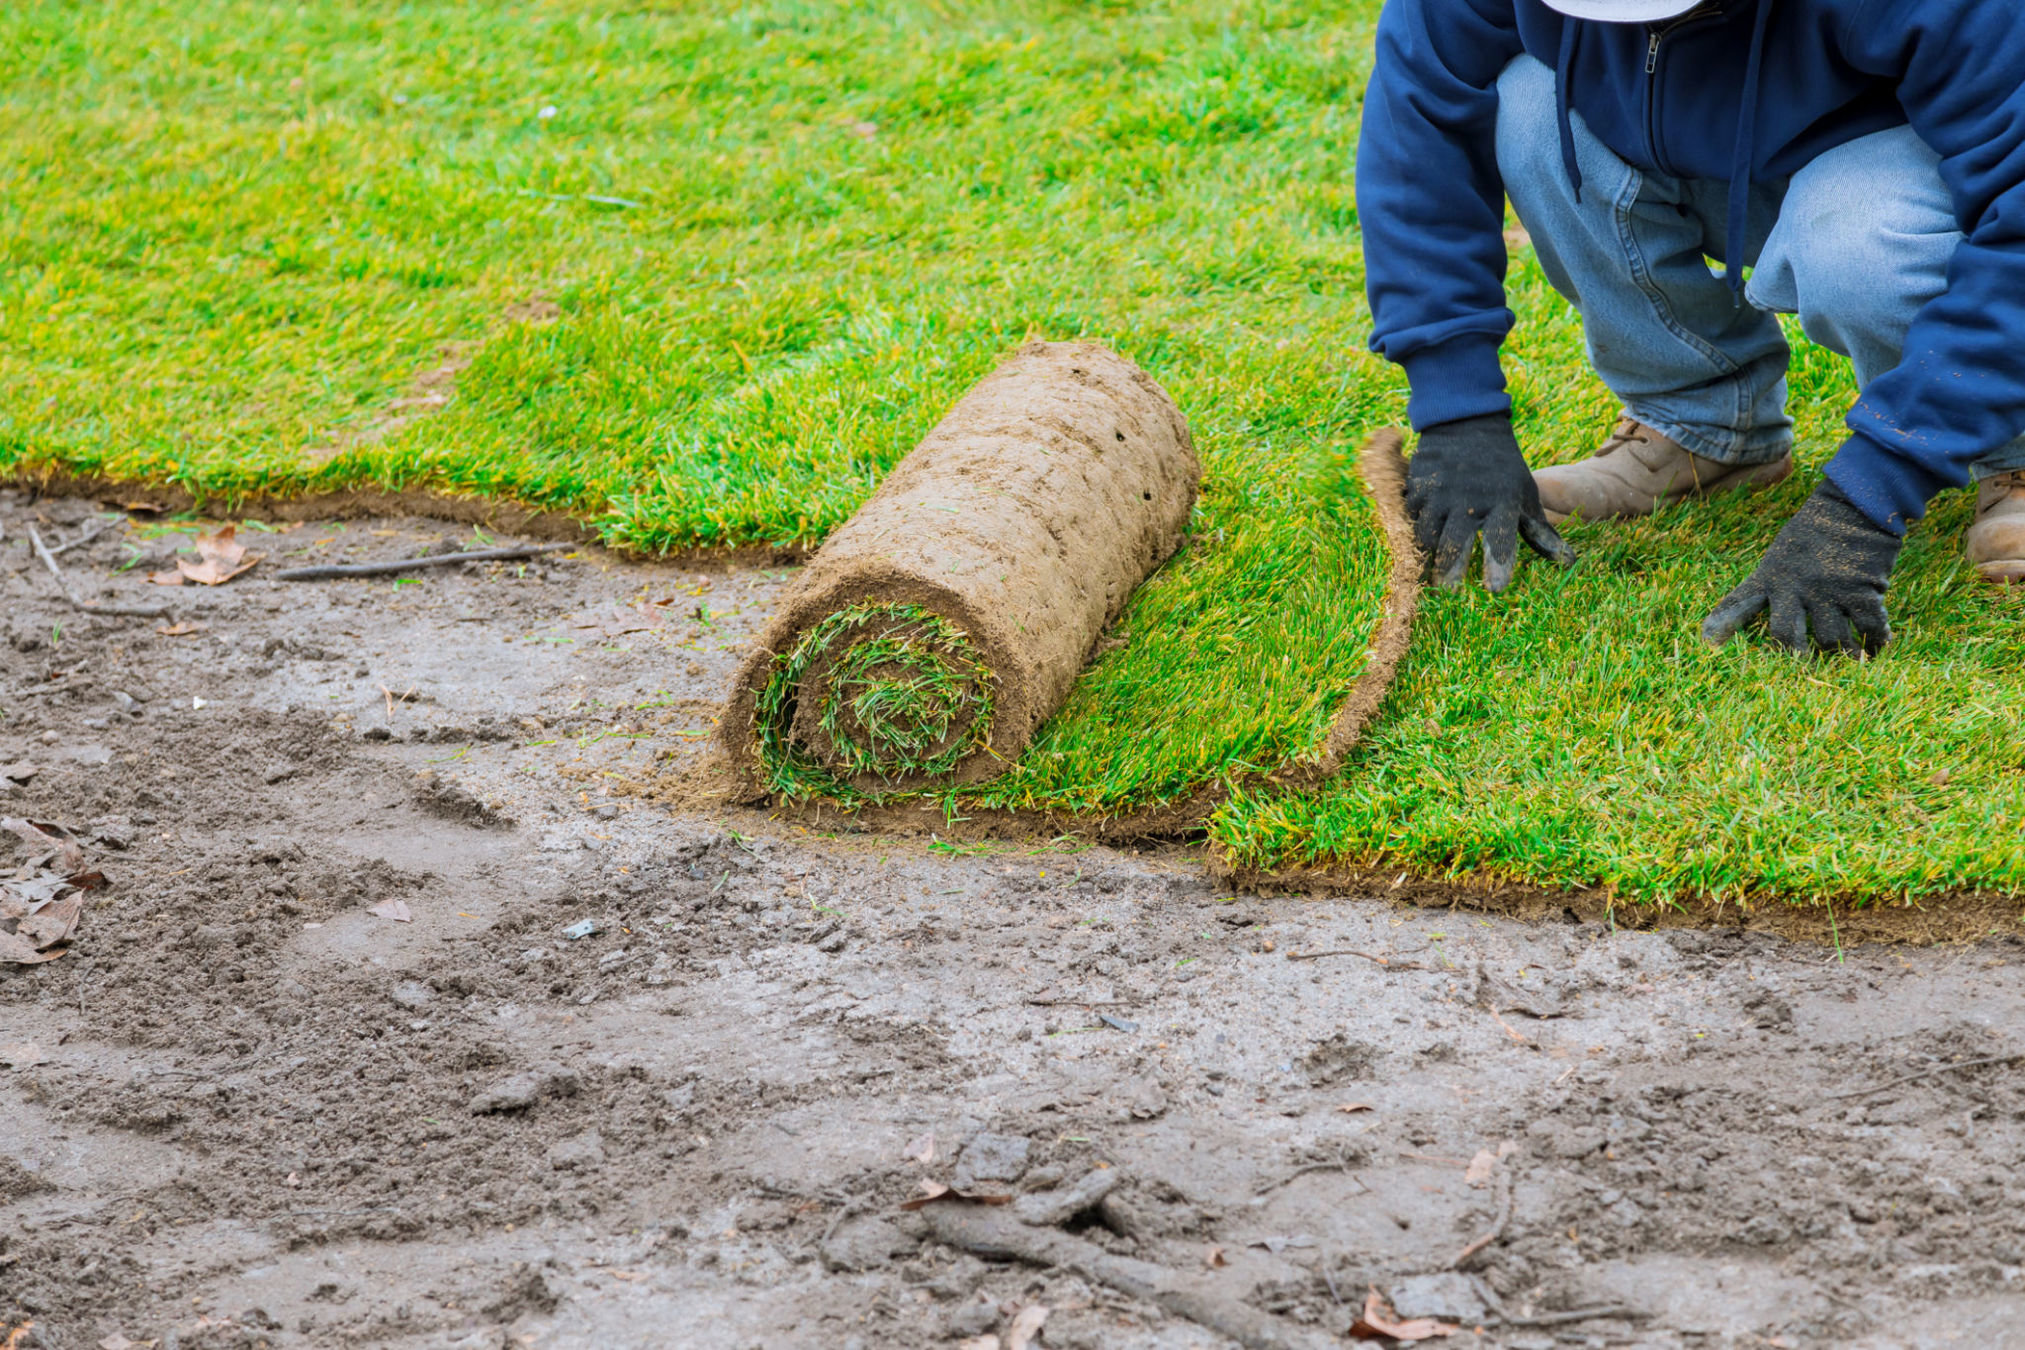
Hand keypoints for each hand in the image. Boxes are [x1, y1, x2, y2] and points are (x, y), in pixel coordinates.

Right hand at [1405, 413, 1574, 590]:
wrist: (1466, 424)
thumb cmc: (1502, 468)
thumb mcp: (1525, 494)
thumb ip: (1541, 532)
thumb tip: (1568, 562)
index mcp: (1502, 501)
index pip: (1500, 538)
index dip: (1498, 564)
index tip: (1496, 589)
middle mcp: (1468, 499)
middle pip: (1454, 543)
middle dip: (1450, 570)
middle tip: (1448, 591)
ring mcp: (1439, 493)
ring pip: (1427, 536)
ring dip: (1430, 555)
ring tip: (1431, 572)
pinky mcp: (1416, 489)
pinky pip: (1412, 520)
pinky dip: (1416, 532)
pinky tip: (1422, 539)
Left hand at [1701, 479, 1901, 654]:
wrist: (1857, 501)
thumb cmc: (1820, 524)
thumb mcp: (1786, 549)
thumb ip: (1780, 578)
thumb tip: (1781, 605)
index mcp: (1771, 575)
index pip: (1739, 602)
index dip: (1722, 624)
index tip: (1707, 642)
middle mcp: (1795, 588)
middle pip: (1785, 636)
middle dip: (1793, 656)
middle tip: (1802, 667)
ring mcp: (1828, 592)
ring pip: (1829, 639)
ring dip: (1843, 651)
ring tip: (1853, 659)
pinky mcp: (1862, 591)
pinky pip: (1868, 627)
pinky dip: (1876, 640)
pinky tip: (1880, 645)